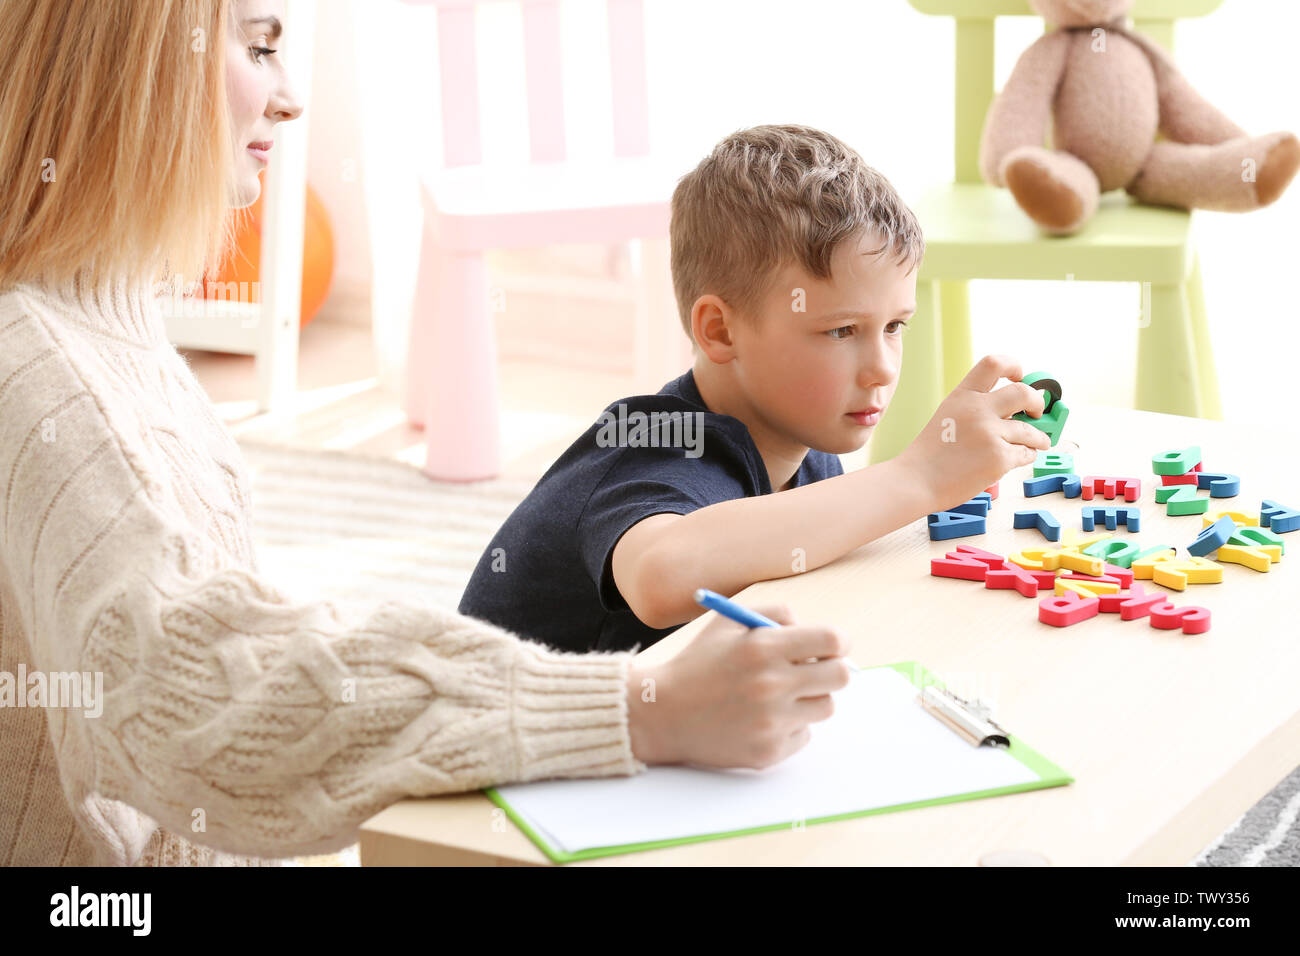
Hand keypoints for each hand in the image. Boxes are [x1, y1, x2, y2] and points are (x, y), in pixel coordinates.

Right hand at [625, 605, 851, 769]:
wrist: (661, 714)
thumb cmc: (697, 664)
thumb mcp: (726, 622)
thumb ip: (773, 613)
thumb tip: (810, 627)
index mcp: (762, 647)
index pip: (832, 642)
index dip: (837, 643)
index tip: (831, 647)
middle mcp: (771, 684)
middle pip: (840, 677)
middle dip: (832, 670)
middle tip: (815, 671)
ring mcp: (771, 722)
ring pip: (825, 707)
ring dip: (810, 699)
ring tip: (779, 696)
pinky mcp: (769, 751)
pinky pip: (803, 735)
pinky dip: (790, 726)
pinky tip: (760, 720)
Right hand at [895, 354, 1051, 509]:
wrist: (916, 481)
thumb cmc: (930, 455)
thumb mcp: (948, 416)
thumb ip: (975, 408)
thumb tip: (1014, 412)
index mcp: (962, 396)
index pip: (994, 363)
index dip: (1014, 366)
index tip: (1020, 376)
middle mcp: (978, 410)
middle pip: (1024, 392)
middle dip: (1038, 402)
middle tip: (1037, 412)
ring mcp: (990, 434)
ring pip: (1030, 431)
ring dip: (1039, 438)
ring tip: (1038, 442)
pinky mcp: (999, 458)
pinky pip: (1026, 453)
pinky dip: (1027, 456)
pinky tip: (1019, 459)